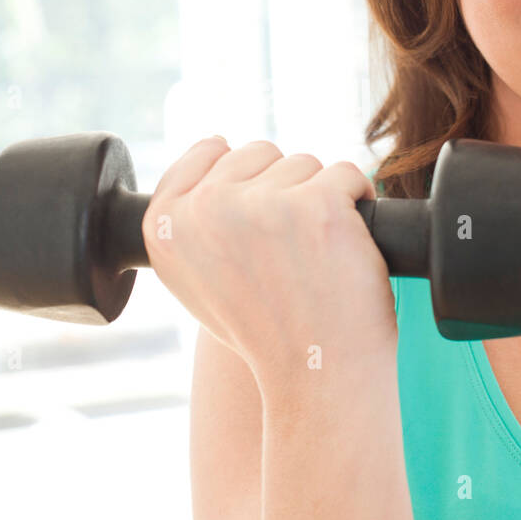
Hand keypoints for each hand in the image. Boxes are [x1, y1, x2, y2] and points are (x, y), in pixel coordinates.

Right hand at [141, 136, 396, 387]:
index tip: (257, 230)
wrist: (315, 375)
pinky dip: (357, 204)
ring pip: (304, 164)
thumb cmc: (264, 329)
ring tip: (313, 260)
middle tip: (287, 255)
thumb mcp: (194, 275)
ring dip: (319, 201)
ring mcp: (261, 205)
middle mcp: (204, 209)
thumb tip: (214, 144)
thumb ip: (192, 213)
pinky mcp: (318, 205)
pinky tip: (344, 248)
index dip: (243, 183)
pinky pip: (346, 174)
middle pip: (260, 153)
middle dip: (282, 190)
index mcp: (163, 224)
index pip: (207, 151)